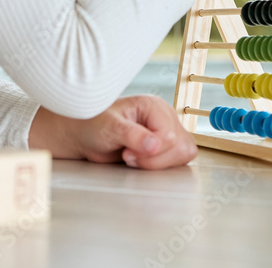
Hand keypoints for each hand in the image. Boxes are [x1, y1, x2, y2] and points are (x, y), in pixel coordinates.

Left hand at [29, 95, 197, 169]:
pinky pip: (180, 159)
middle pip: (181, 146)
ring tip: (135, 158)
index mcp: (154, 106)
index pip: (169, 135)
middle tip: (129, 155)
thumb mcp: (109, 127)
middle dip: (154, 159)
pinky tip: (143, 161)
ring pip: (185, 153)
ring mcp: (168, 130)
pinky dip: (163, 165)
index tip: (126, 151)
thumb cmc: (94, 124)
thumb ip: (132, 135)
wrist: (87, 135)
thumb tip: (155, 144)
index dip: (150, 151)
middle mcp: (165, 116)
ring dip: (159, 164)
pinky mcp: (167, 145)